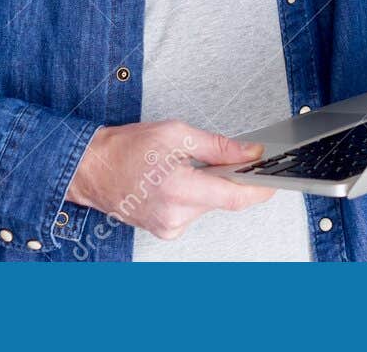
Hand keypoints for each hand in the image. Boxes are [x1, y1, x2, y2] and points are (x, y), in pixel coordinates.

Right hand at [64, 120, 274, 240]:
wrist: (92, 169)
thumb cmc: (126, 149)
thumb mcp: (176, 134)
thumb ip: (218, 147)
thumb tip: (249, 154)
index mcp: (179, 189)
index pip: (234, 197)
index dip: (259, 189)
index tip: (274, 180)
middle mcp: (175, 215)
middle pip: (222, 199)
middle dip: (225, 178)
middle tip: (212, 158)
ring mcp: (170, 227)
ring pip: (208, 205)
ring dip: (206, 186)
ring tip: (180, 168)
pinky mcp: (166, 231)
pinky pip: (193, 212)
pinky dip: (193, 196)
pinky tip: (174, 182)